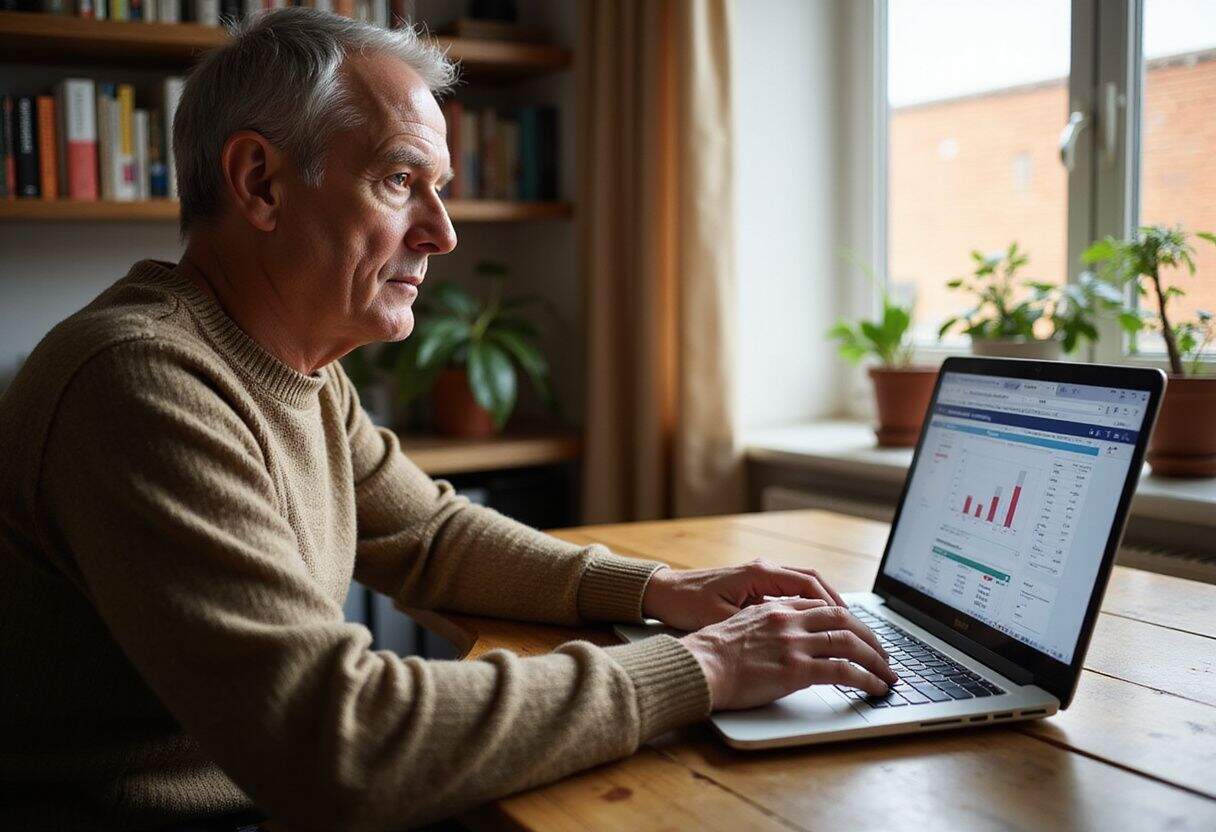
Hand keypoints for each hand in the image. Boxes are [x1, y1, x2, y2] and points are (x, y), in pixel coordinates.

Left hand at [642, 558, 847, 631]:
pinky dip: (809, 606)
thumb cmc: (688, 605)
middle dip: (839, 605)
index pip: (808, 585)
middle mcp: (764, 569)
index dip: (832, 606)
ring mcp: (760, 575)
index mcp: (759, 574)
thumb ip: (756, 624)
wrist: (663, 592)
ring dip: (826, 605)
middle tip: (859, 630)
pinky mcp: (754, 584)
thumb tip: (789, 638)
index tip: (850, 625)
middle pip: (813, 582)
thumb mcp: (722, 619)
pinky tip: (818, 626)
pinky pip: (791, 592)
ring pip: (804, 586)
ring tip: (847, 629)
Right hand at [679, 599, 897, 709]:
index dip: (847, 621)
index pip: (823, 607)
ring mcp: (794, 643)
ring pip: (849, 643)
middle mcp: (789, 620)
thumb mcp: (741, 623)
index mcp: (776, 607)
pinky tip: (876, 687)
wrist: (699, 665)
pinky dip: (866, 678)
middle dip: (869, 636)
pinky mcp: (796, 669)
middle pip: (843, 619)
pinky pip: (843, 671)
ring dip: (875, 659)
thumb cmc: (711, 651)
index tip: (858, 634)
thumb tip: (784, 636)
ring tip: (888, 673)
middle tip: (883, 653)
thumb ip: (768, 624)